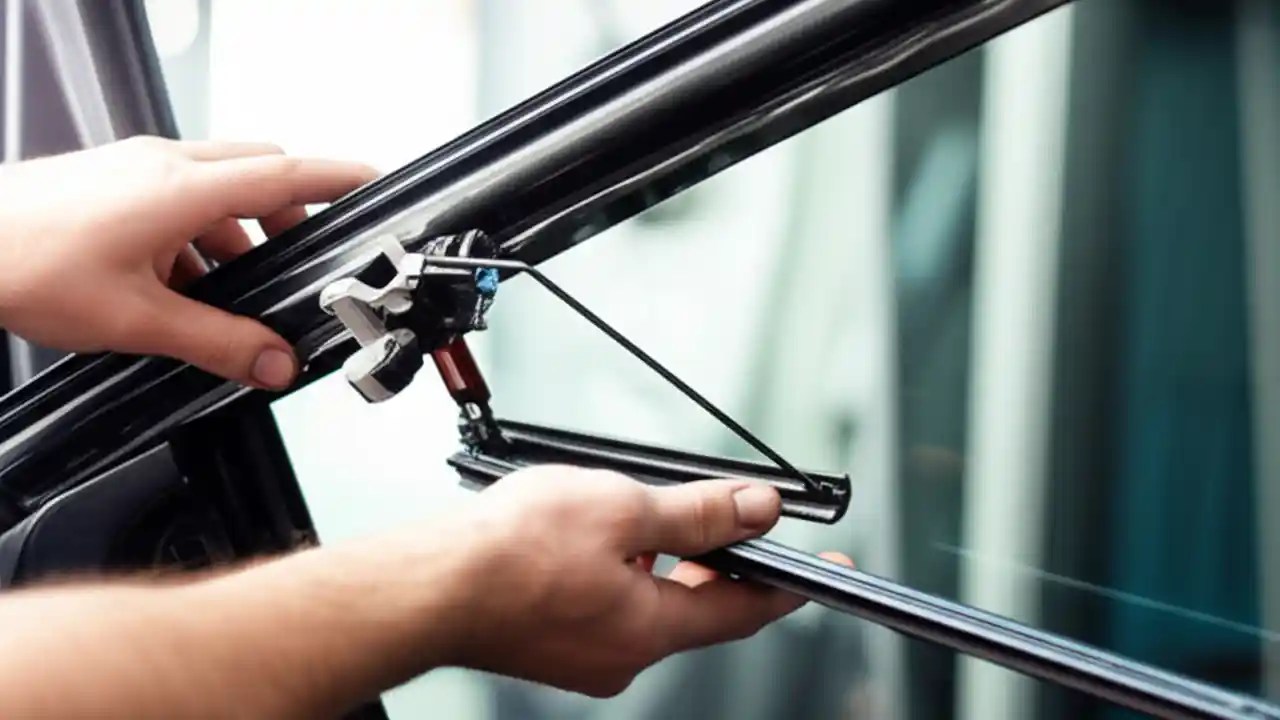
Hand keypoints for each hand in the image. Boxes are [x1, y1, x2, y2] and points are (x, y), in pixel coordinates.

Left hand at [0, 137, 378, 388]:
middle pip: (258, 175)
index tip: (375, 184)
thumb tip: (272, 363)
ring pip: (216, 188)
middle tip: (301, 261)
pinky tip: (179, 285)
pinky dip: (196, 234)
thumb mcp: (137, 319)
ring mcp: (134, 168)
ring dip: (236, 232)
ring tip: (229, 291)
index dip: (339, 180)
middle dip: (289, 217)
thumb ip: (218, 343)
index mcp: (181, 189)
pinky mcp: (111, 180)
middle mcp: (163, 166)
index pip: (286, 175)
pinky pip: (177, 196)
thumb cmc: (24, 263)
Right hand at [449, 466, 852, 696]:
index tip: (830, 572)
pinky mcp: (553, 647)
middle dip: (720, 561)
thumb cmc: (510, 552)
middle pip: (698, 606)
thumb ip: (701, 513)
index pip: (747, 609)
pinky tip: (595, 541)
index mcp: (652, 629)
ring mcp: (586, 657)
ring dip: (662, 561)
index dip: (793, 584)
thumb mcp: (625, 510)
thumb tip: (757, 511)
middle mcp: (624, 656)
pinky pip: (609, 609)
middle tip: (735, 518)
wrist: (427, 587)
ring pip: (649, 604)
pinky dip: (622, 573)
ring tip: (644, 513)